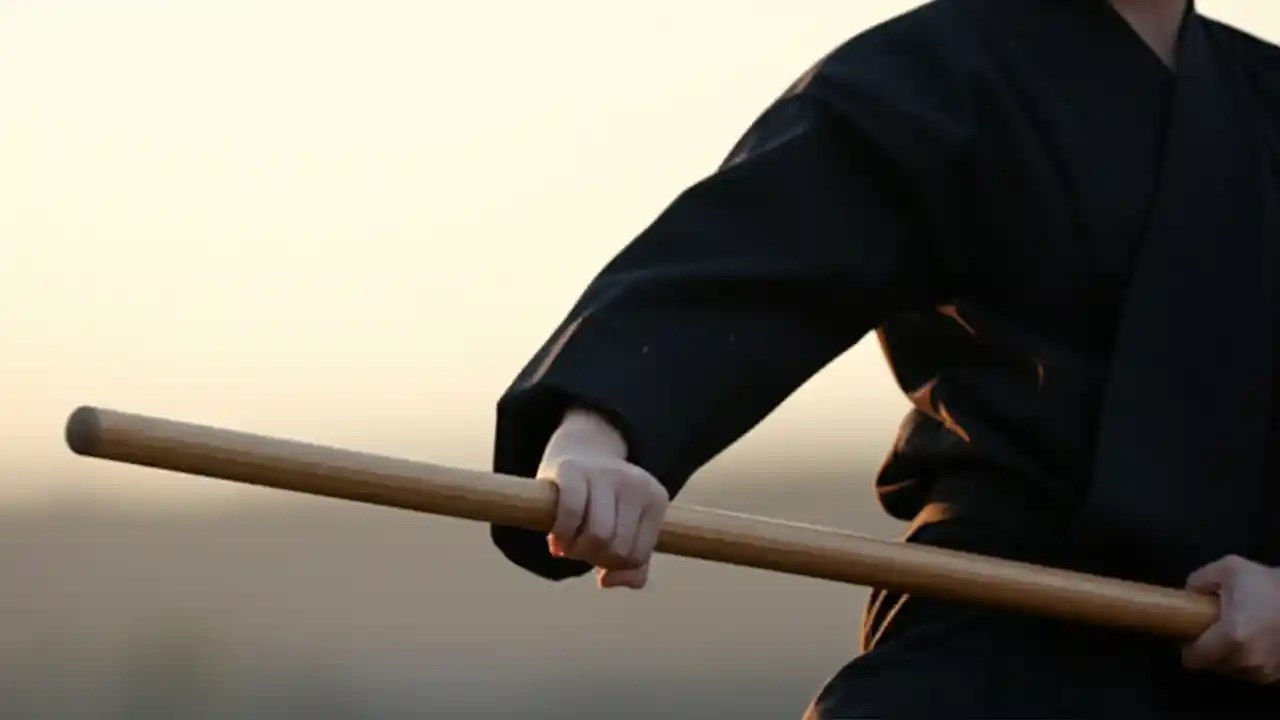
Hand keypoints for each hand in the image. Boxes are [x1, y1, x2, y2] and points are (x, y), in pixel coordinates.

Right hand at [537, 407, 668, 588]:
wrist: (581, 450)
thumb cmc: (607, 502)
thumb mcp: (629, 531)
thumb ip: (632, 569)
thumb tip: (606, 581)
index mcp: (655, 499)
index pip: (637, 556)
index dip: (613, 565)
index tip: (599, 555)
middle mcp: (635, 483)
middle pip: (616, 548)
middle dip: (593, 558)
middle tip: (580, 551)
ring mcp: (604, 474)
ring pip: (597, 536)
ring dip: (576, 552)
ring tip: (568, 547)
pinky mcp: (572, 469)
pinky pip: (570, 514)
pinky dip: (562, 535)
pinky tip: (556, 539)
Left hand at [1182, 554, 1279, 684]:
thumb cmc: (1270, 584)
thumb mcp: (1229, 569)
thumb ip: (1199, 580)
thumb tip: (1188, 593)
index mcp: (1231, 638)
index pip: (1194, 660)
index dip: (1189, 647)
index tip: (1192, 635)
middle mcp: (1249, 662)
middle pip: (1214, 667)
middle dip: (1210, 651)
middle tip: (1216, 631)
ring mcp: (1267, 672)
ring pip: (1236, 672)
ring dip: (1232, 658)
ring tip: (1240, 634)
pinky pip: (1256, 674)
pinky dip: (1253, 662)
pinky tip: (1258, 642)